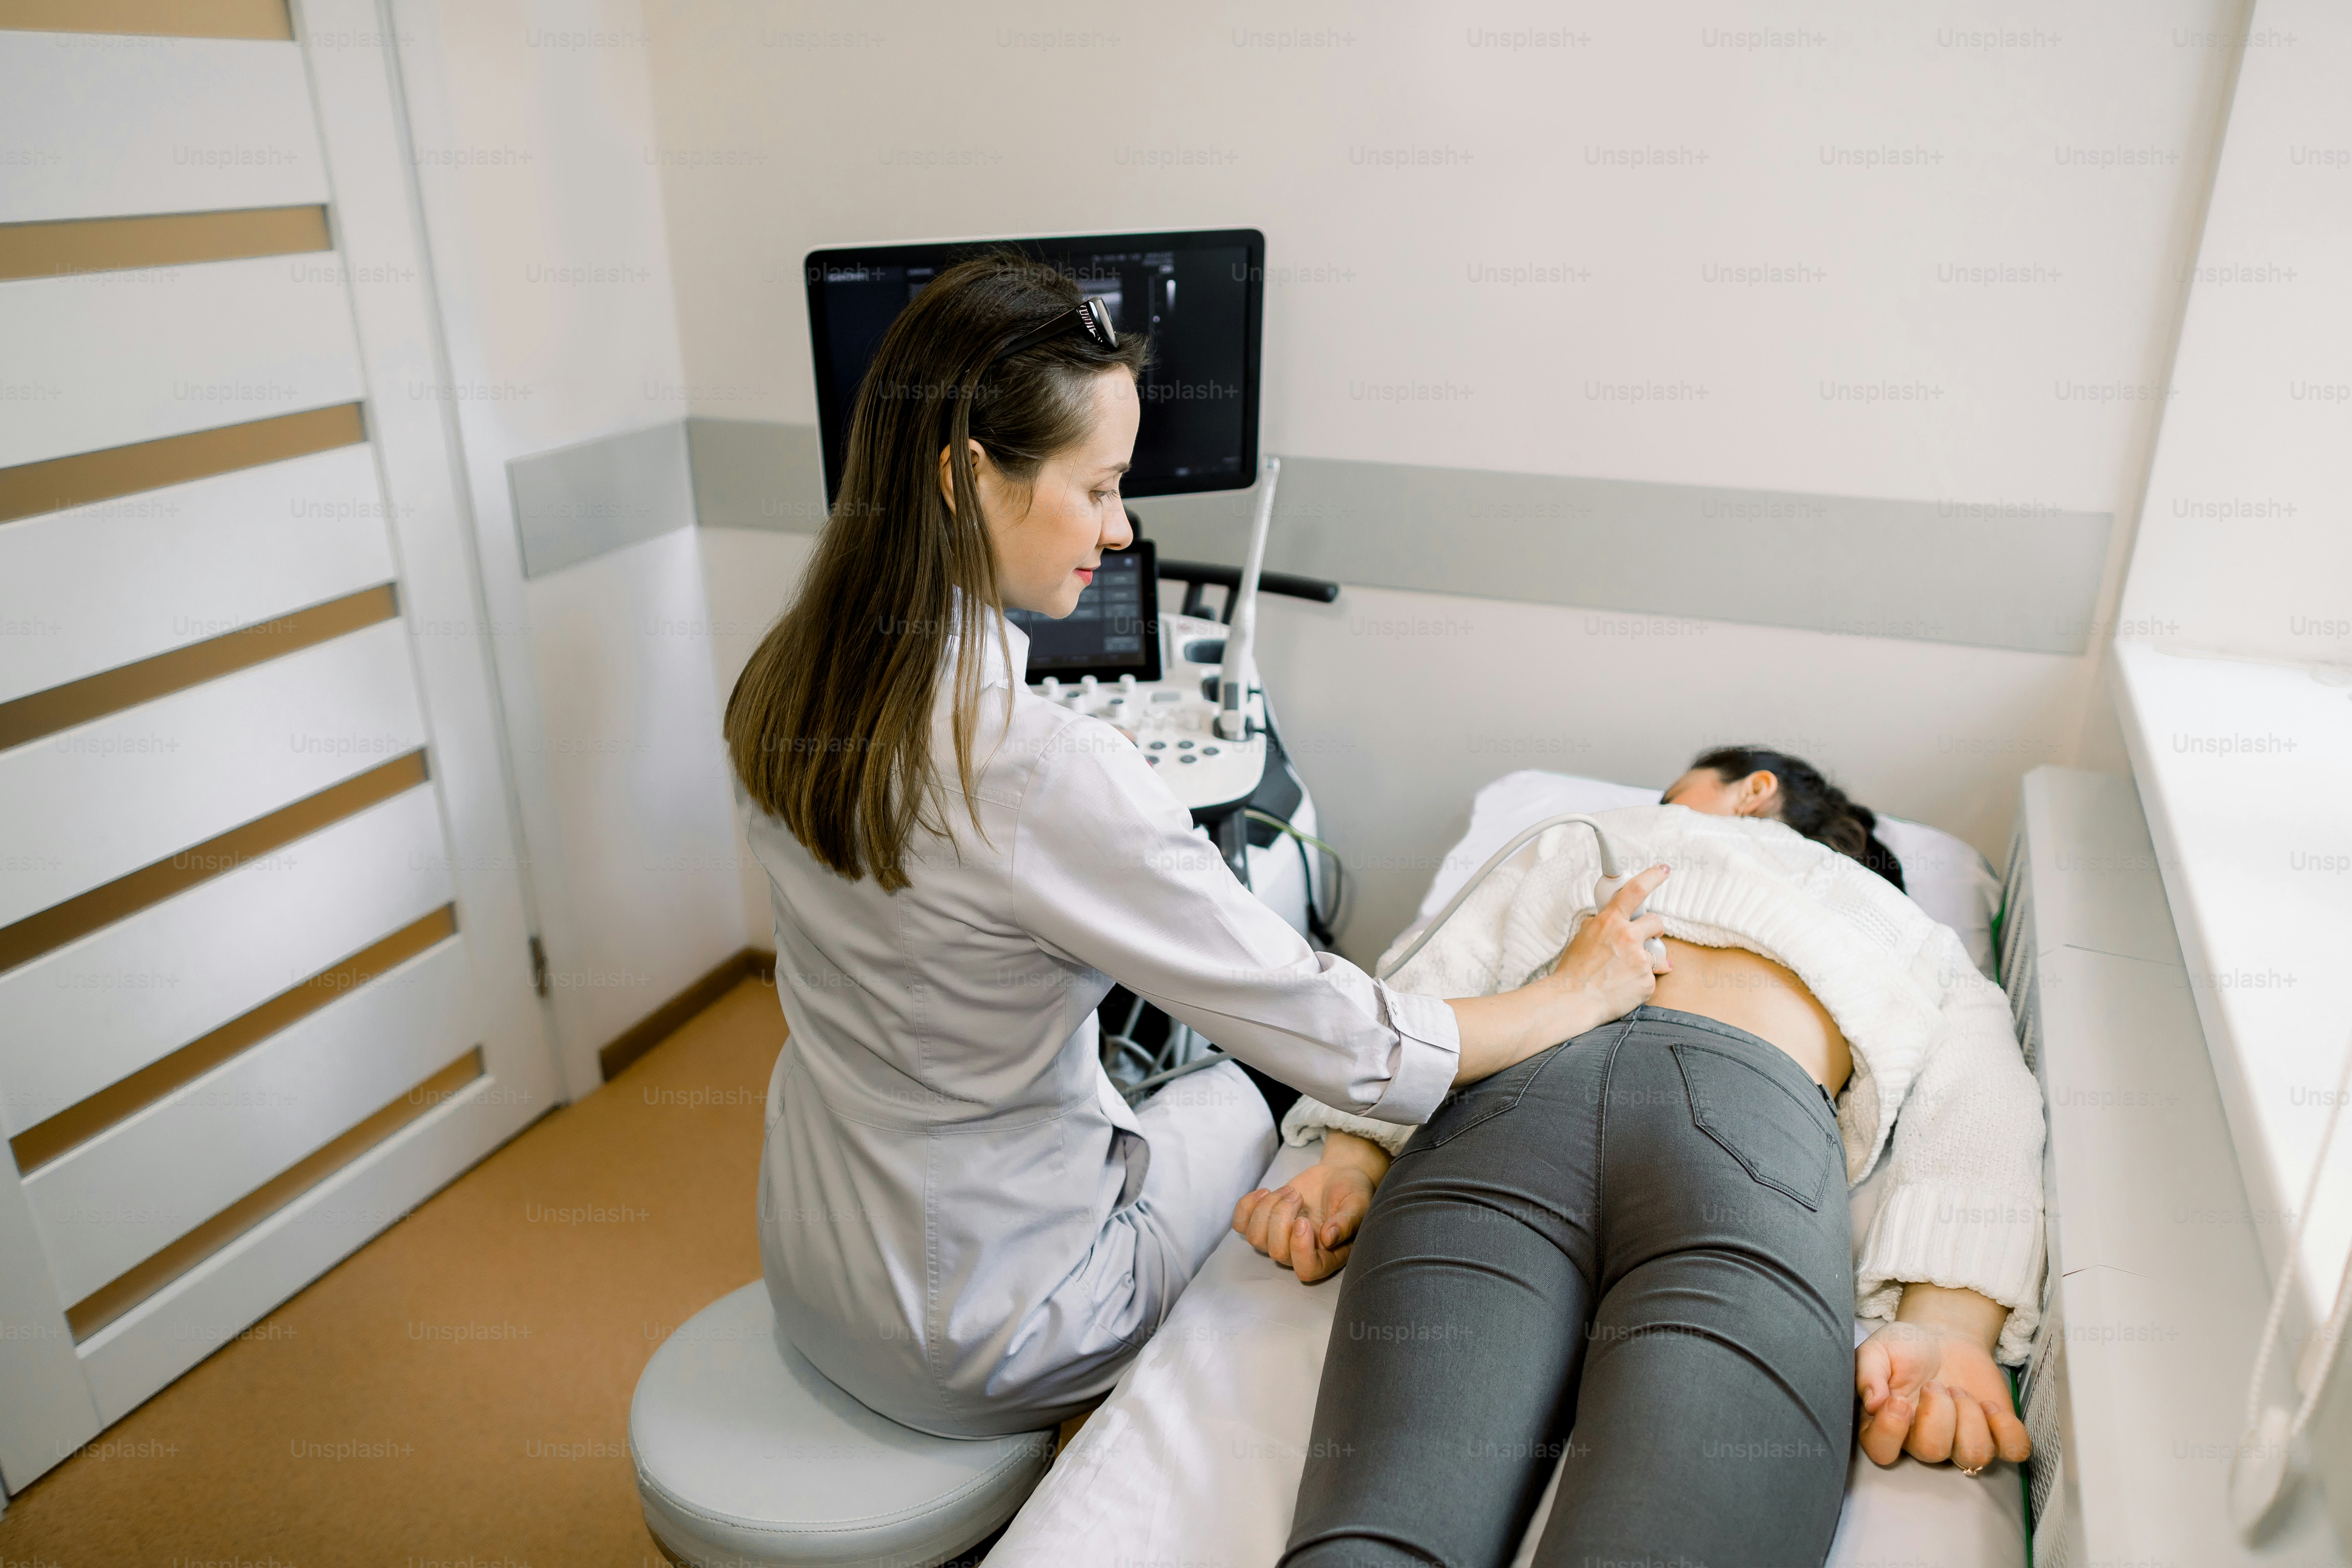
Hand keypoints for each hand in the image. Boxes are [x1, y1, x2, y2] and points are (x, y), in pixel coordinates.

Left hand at [1231, 1131, 1388, 1282]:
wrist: (1337, 1177)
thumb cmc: (1352, 1193)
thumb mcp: (1358, 1204)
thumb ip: (1347, 1221)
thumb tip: (1328, 1238)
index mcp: (1327, 1256)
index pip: (1307, 1270)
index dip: (1300, 1249)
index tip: (1303, 1220)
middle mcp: (1300, 1254)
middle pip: (1277, 1252)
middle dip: (1282, 1218)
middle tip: (1297, 1195)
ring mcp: (1278, 1240)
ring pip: (1255, 1238)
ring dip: (1267, 1209)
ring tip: (1289, 1191)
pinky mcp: (1263, 1223)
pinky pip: (1240, 1225)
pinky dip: (1246, 1206)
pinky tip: (1265, 1191)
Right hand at [1549, 863, 1673, 1015]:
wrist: (1573, 1001)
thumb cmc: (1574, 970)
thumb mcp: (1584, 936)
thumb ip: (1603, 923)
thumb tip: (1612, 919)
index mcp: (1610, 922)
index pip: (1636, 890)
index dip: (1653, 876)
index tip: (1663, 870)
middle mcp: (1627, 937)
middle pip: (1656, 921)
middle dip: (1653, 928)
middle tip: (1643, 938)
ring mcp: (1639, 960)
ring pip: (1657, 951)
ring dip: (1647, 957)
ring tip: (1627, 970)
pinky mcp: (1646, 981)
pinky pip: (1652, 976)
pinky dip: (1641, 981)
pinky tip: (1625, 986)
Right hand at [1856, 1315, 2030, 1471]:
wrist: (1944, 1338)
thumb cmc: (1906, 1347)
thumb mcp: (1877, 1349)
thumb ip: (1868, 1372)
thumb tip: (1873, 1403)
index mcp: (1887, 1425)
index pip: (1881, 1452)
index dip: (1892, 1431)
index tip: (1899, 1399)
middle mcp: (1922, 1442)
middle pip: (1932, 1452)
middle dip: (1938, 1411)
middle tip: (1935, 1384)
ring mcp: (1960, 1443)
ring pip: (1973, 1456)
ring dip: (1970, 1416)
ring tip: (1959, 1391)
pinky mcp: (1995, 1436)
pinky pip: (2013, 1451)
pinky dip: (2007, 1429)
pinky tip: (1990, 1407)